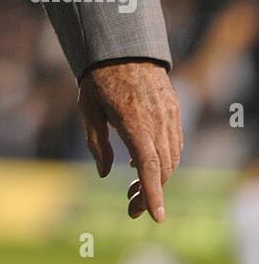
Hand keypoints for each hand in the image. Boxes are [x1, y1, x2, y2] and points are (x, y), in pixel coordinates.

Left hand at [78, 60, 182, 221]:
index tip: (156, 218)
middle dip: (149, 193)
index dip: (153, 194)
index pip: (149, 166)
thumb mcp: (88, 109)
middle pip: (162, 169)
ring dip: (156, 179)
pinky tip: (143, 164)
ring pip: (171, 158)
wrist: (122, 46)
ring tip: (133, 189)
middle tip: (131, 208)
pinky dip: (163, 160)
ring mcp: (169, 115)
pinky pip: (174, 144)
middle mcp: (157, 120)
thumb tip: (105, 174)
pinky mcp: (174, 110)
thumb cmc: (98, 78)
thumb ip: (98, 143)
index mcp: (134, 122)